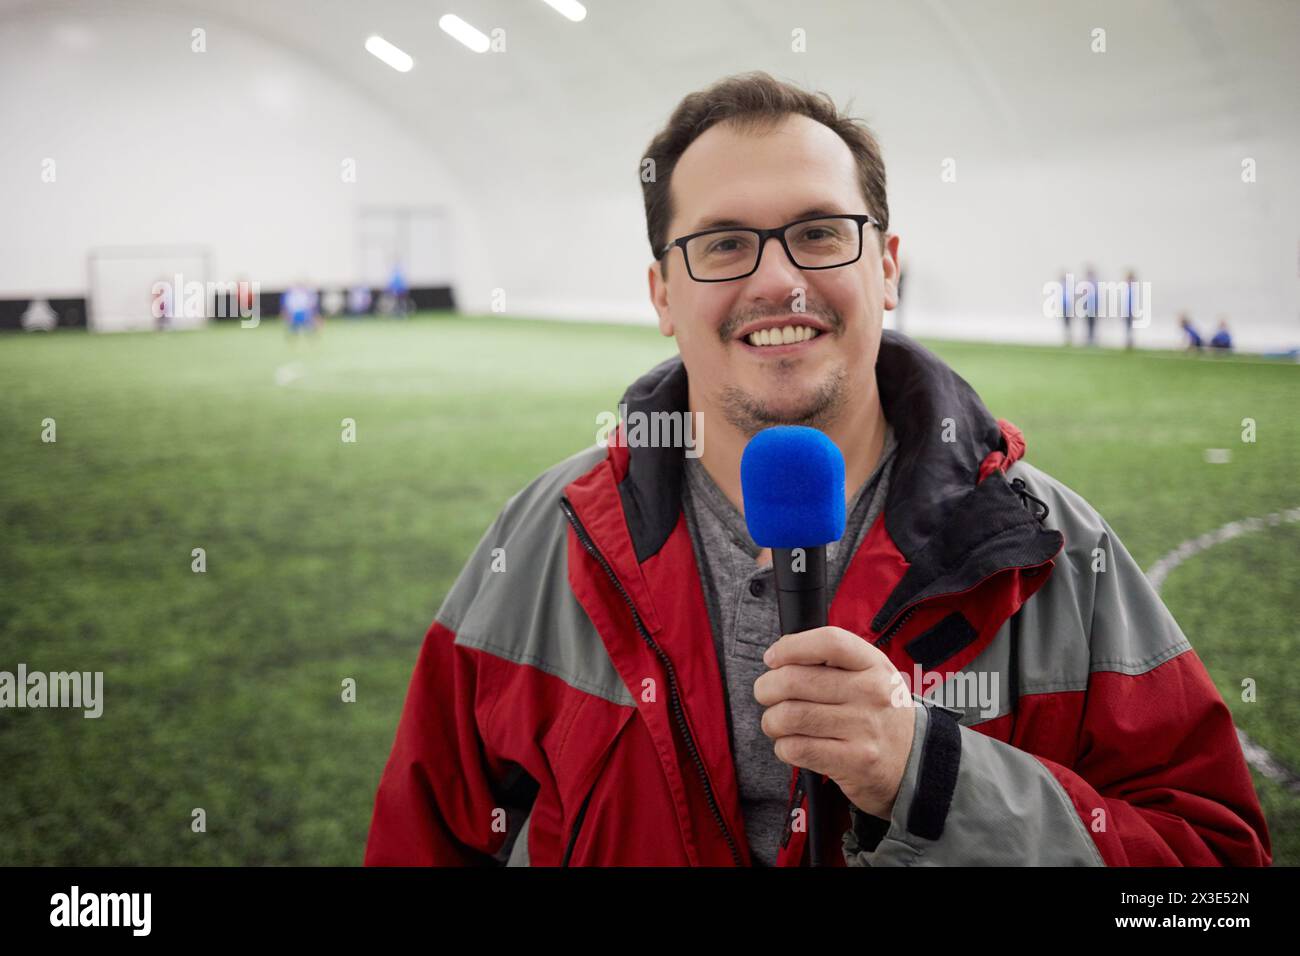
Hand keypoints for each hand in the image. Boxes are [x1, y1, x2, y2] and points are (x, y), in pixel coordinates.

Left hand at [754, 625, 915, 818]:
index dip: (790, 647)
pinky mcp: (854, 761)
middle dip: (767, 688)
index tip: (773, 658)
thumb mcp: (872, 676)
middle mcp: (871, 693)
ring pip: (790, 716)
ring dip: (772, 720)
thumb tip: (780, 656)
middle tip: (766, 694)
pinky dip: (783, 747)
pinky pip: (797, 748)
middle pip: (795, 680)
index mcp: (874, 665)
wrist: (917, 763)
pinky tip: (791, 745)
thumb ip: (833, 662)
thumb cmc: (880, 714)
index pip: (828, 642)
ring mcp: (864, 728)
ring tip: (777, 723)